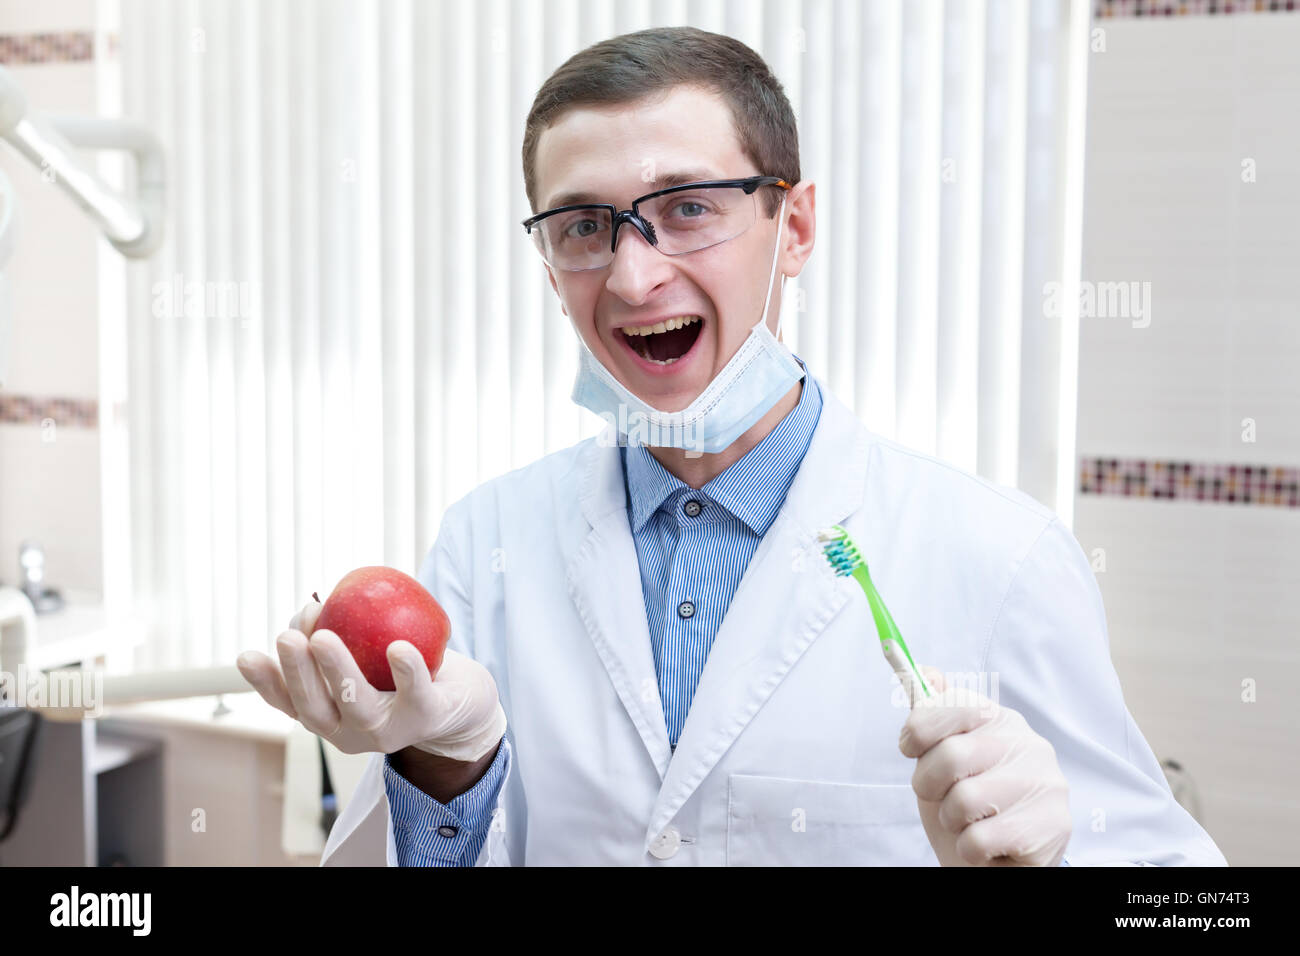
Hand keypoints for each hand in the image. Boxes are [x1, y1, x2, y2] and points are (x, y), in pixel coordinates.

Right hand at [236, 598, 506, 761]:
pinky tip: (399, 650)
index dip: (265, 682)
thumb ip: (337, 633)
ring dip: (337, 670)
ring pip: (356, 705)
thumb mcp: (362, 653)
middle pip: (315, 708)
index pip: (288, 702)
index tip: (246, 655)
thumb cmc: (399, 670)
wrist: (462, 698)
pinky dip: (407, 671)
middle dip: (297, 672)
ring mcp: (388, 731)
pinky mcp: (425, 718)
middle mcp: (351, 731)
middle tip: (287, 637)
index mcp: (329, 716)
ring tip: (324, 636)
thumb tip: (316, 605)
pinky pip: (415, 694)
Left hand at [898, 665, 1071, 865]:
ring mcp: (1045, 785)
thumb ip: (931, 716)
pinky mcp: (1052, 828)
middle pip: (951, 755)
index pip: (952, 704)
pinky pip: (979, 840)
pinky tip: (988, 846)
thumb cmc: (965, 805)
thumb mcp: (938, 757)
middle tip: (941, 798)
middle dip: (929, 785)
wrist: (998, 862)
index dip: (918, 730)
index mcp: (1000, 719)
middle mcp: (1030, 744)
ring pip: (964, 801)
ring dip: (952, 822)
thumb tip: (922, 672)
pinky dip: (969, 850)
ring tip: (969, 823)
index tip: (910, 750)